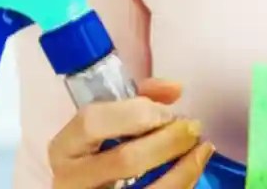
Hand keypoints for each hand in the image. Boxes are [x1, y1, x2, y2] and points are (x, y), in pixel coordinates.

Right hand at [48, 77, 213, 188]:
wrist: (86, 187)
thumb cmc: (96, 153)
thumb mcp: (106, 124)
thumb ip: (138, 100)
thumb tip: (175, 88)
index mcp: (64, 147)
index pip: (93, 122)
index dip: (136, 113)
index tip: (166, 111)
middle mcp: (71, 179)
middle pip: (125, 159)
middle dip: (168, 140)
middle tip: (192, 128)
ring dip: (183, 168)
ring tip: (202, 148)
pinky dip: (182, 183)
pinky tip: (195, 167)